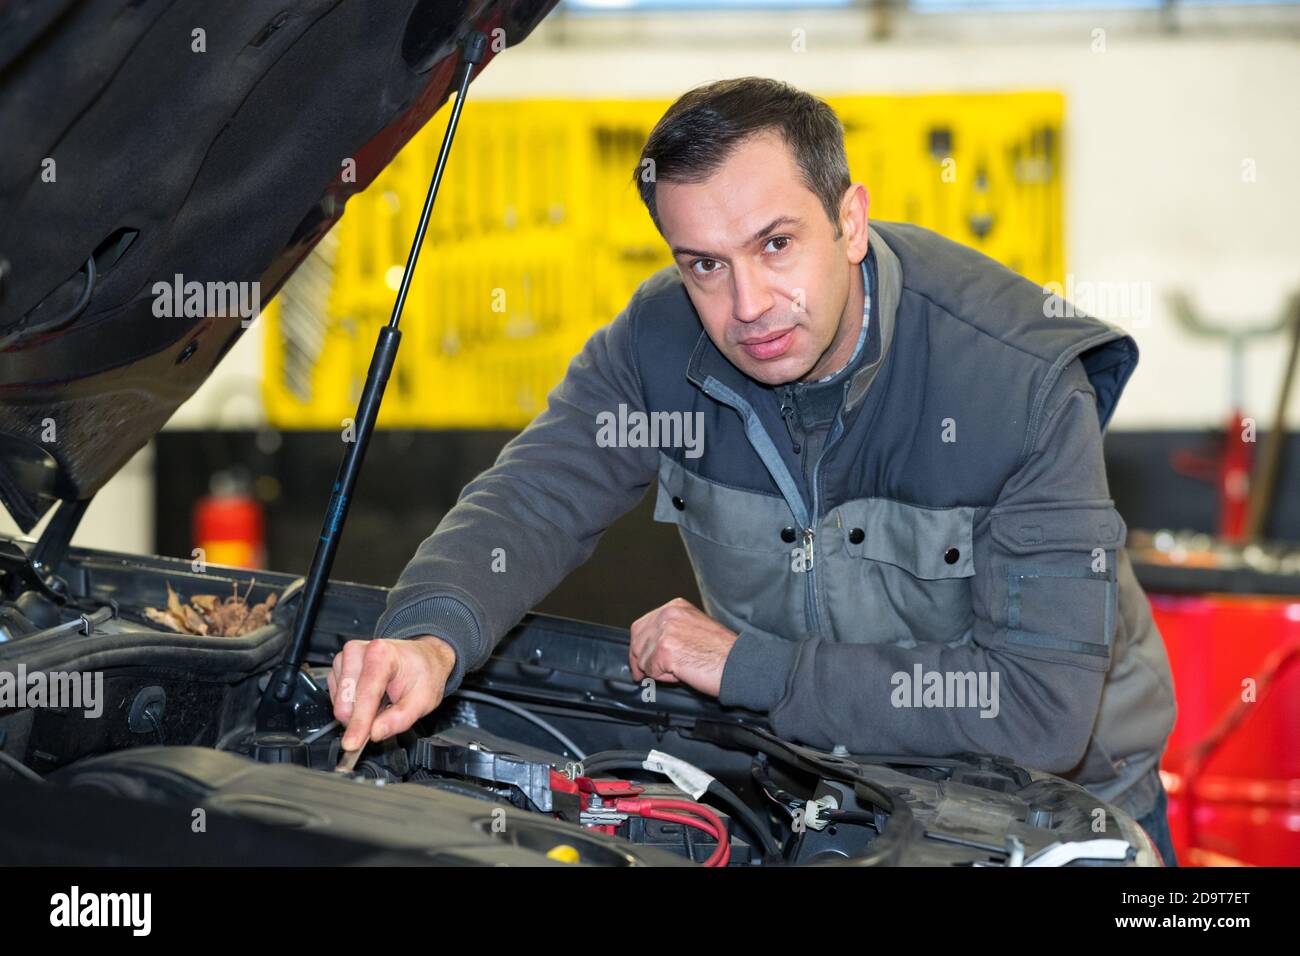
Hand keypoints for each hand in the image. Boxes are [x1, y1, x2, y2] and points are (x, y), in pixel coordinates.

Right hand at [328, 635, 455, 749]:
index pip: (364, 695)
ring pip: (339, 704)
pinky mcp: (338, 667)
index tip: (352, 744)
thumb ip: (400, 719)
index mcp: (380, 654)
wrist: (421, 657)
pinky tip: (370, 696)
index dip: (358, 723)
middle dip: (361, 719)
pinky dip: (353, 705)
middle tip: (385, 711)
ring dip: (358, 711)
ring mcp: (345, 658)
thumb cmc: (422, 673)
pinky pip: (336, 699)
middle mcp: (358, 652)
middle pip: (345, 703)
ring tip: (380, 699)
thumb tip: (375, 733)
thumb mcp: (423, 700)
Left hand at [628, 597, 738, 697]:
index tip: (639, 659)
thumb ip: (672, 630)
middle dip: (639, 660)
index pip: (642, 625)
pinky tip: (681, 674)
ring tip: (678, 670)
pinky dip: (663, 678)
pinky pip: (651, 671)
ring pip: (643, 658)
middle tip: (642, 675)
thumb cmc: (723, 650)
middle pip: (637, 640)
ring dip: (656, 670)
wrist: (738, 663)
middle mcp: (668, 615)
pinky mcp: (664, 651)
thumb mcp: (694, 627)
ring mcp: (665, 632)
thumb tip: (651, 645)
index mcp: (675, 607)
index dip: (639, 645)